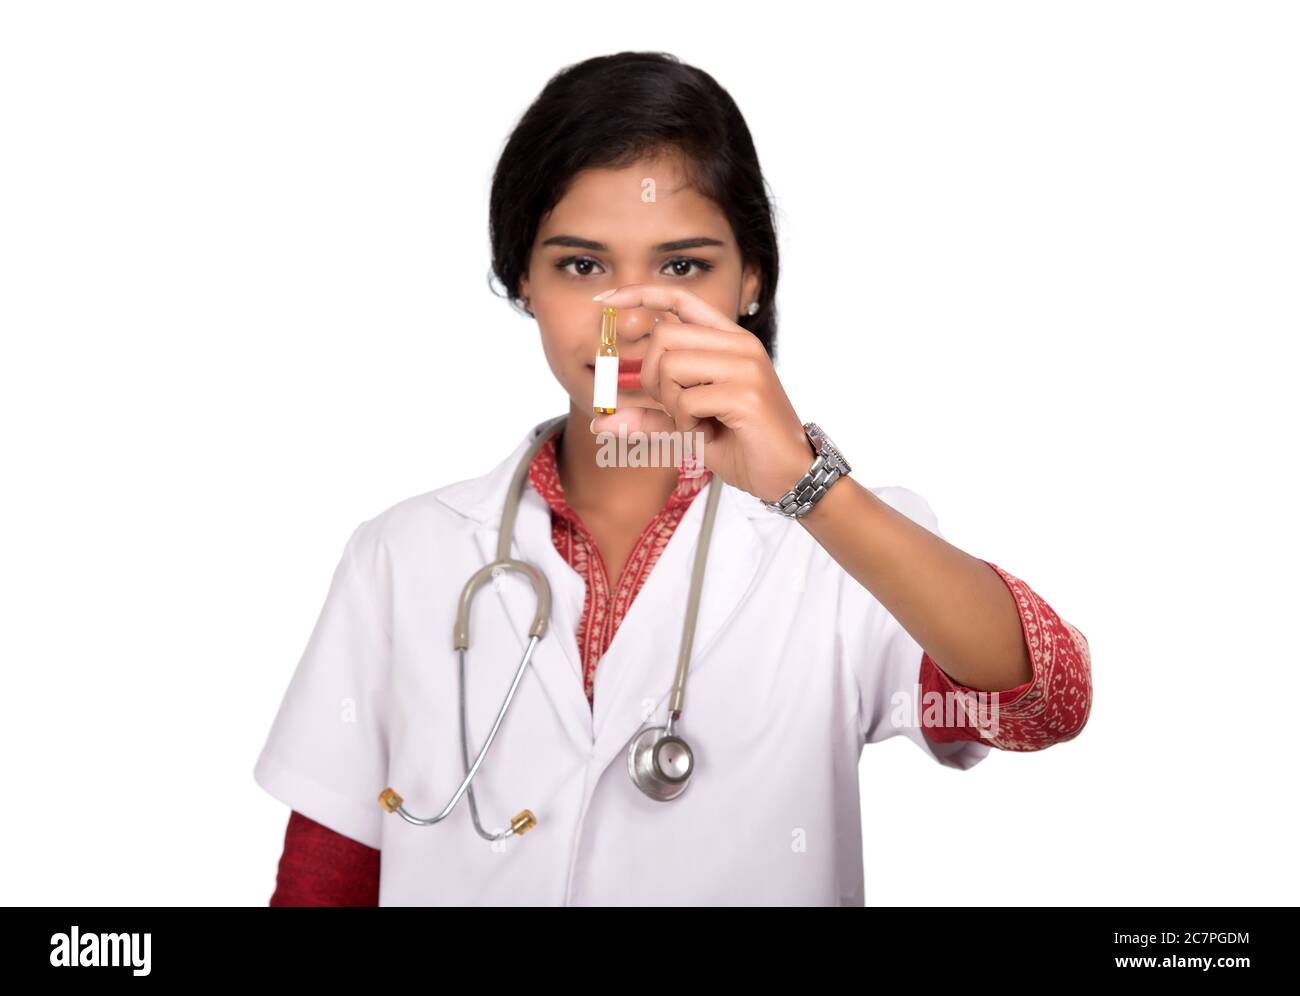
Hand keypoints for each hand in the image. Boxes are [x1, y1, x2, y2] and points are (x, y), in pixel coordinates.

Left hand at [588, 284, 814, 502]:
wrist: (788, 474)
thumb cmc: (744, 445)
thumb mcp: (688, 427)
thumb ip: (649, 417)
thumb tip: (599, 422)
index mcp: (728, 340)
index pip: (680, 299)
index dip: (640, 293)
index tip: (606, 301)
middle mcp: (739, 344)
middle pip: (663, 335)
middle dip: (652, 376)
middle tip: (672, 406)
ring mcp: (745, 366)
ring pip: (671, 365)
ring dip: (671, 403)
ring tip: (695, 422)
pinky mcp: (746, 393)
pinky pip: (686, 400)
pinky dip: (685, 423)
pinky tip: (706, 432)